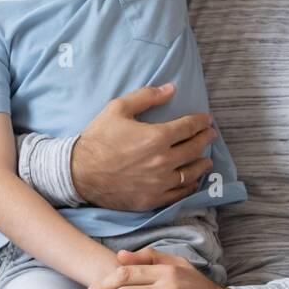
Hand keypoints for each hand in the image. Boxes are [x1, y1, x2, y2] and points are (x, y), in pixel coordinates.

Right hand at [71, 83, 217, 211]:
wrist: (77, 172)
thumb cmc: (98, 138)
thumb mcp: (118, 109)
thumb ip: (147, 96)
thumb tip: (172, 89)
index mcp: (156, 137)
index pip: (189, 127)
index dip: (201, 122)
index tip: (207, 120)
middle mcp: (162, 161)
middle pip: (194, 149)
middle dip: (206, 139)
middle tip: (211, 135)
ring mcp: (159, 183)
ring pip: (191, 173)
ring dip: (202, 164)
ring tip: (207, 159)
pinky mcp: (152, 200)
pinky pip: (179, 194)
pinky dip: (190, 186)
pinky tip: (193, 181)